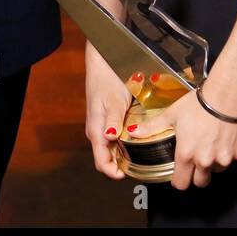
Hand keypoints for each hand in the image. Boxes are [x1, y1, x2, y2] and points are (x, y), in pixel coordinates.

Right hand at [84, 46, 133, 179]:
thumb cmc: (107, 78)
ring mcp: (101, 124)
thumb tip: (110, 137)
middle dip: (120, 164)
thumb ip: (113, 120)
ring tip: (140, 152)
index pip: (101, 161)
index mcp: (96, 130)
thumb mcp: (113, 100)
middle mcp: (97, 130)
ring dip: (122, 153)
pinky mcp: (106, 117)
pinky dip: (123, 141)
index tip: (126, 175)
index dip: (112, 172)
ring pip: (111, 147)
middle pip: (106, 157)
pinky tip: (135, 136)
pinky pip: (113, 136)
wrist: (101, 61)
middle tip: (138, 164)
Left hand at [129, 81, 236, 189]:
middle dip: (197, 175)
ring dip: (213, 163)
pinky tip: (224, 137)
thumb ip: (152, 127)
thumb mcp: (172, 114)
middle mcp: (205, 161)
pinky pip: (233, 160)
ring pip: (217, 171)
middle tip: (196, 159)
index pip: (180, 184)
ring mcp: (224, 159)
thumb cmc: (199, 103)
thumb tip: (133, 132)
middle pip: (200, 183)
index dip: (179, 180)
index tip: (180, 172)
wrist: (227, 94)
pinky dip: (228, 153)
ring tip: (211, 143)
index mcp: (186, 155)